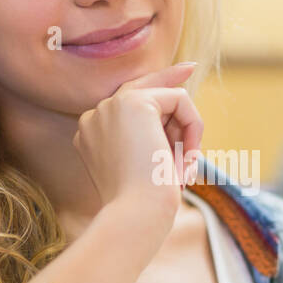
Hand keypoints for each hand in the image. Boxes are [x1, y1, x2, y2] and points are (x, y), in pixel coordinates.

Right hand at [72, 61, 204, 238]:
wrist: (135, 215)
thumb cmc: (142, 206)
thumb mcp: (144, 171)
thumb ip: (151, 140)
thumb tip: (177, 111)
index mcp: (89, 135)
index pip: (122, 101)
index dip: (153, 86)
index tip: (181, 71)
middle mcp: (92, 117)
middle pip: (140, 89)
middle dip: (170, 87)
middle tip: (192, 68)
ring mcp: (110, 106)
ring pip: (165, 98)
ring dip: (186, 133)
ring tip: (184, 169)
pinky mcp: (133, 102)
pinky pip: (179, 100)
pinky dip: (193, 127)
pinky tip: (189, 157)